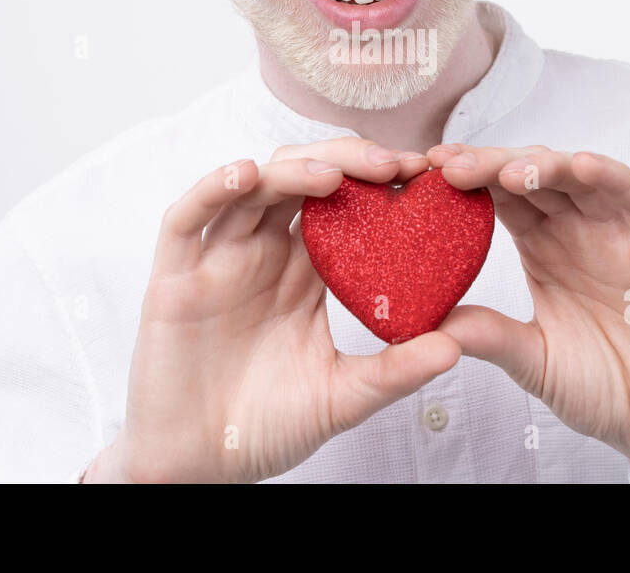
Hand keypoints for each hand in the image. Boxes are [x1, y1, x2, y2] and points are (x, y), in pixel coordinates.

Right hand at [83, 138, 460, 482]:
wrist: (201, 467)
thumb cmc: (266, 427)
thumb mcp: (343, 397)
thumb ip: (395, 371)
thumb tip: (455, 346)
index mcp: (306, 272)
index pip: (344, 205)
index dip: (379, 182)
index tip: (423, 174)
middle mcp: (263, 254)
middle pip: (301, 179)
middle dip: (346, 162)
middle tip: (392, 166)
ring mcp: (217, 260)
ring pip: (251, 188)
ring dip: (292, 170)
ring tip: (333, 174)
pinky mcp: (173, 278)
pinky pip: (185, 220)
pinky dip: (211, 189)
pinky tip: (245, 175)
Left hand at [427, 144, 629, 482]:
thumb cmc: (602, 386)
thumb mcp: (533, 361)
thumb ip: (490, 336)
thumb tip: (429, 324)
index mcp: (540, 248)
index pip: (497, 197)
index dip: (464, 179)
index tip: (424, 172)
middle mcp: (575, 230)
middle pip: (529, 175)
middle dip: (489, 164)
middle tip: (450, 166)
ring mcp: (616, 231)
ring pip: (576, 176)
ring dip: (542, 164)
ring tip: (507, 171)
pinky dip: (609, 175)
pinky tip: (580, 166)